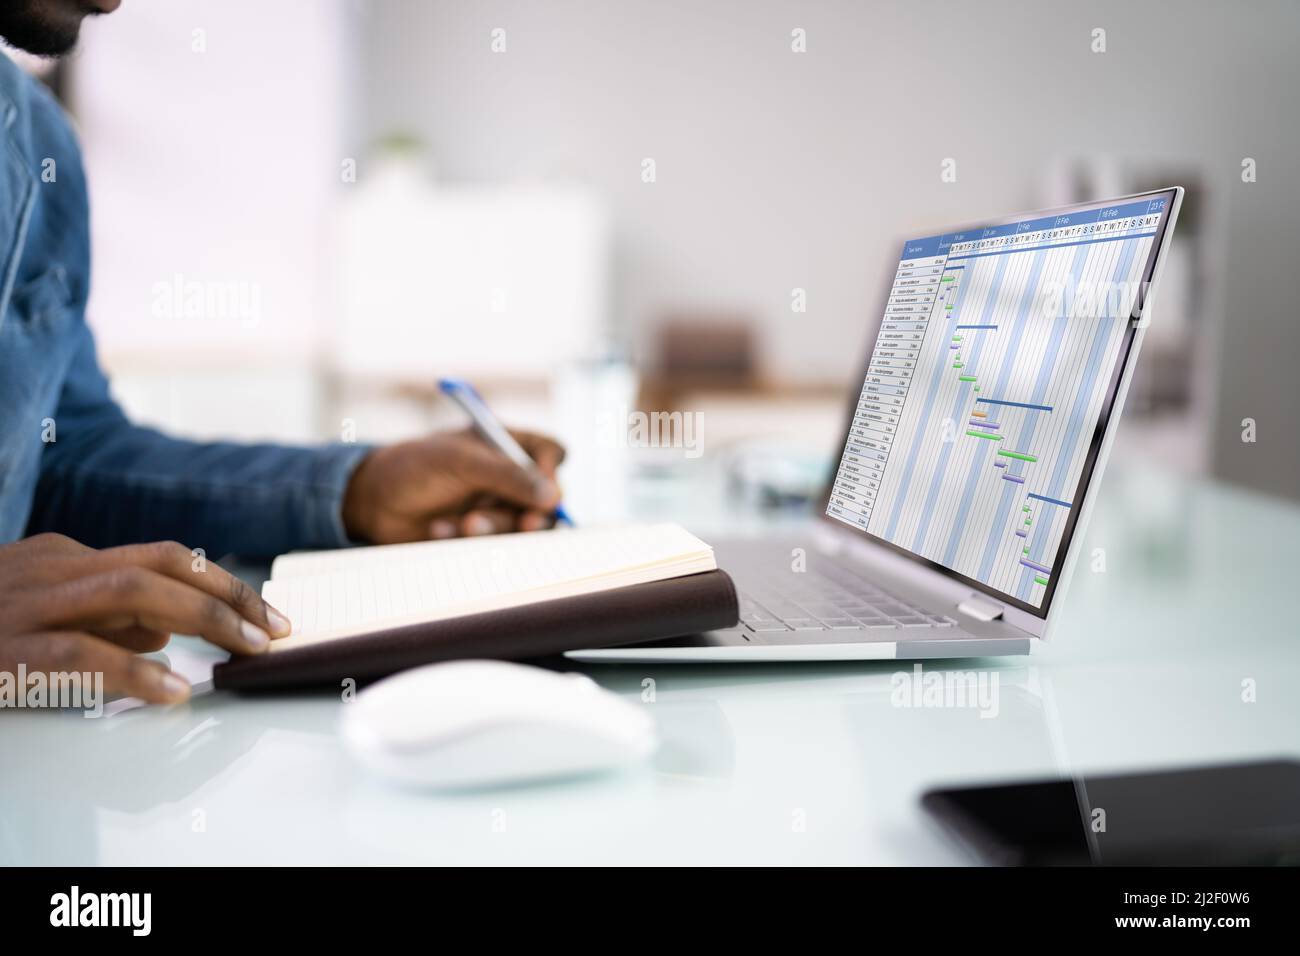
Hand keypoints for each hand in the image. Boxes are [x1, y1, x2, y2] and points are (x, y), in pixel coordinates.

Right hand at [0, 534, 291, 704]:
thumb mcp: (43, 606)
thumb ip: (105, 615)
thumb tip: (168, 634)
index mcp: (66, 555)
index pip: (166, 558)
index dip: (224, 584)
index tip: (267, 614)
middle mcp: (51, 569)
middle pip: (161, 567)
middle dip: (228, 597)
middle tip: (274, 631)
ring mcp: (26, 606)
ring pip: (131, 594)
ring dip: (201, 620)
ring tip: (245, 650)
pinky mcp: (5, 651)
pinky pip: (80, 654)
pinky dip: (133, 671)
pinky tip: (172, 691)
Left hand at [342, 427, 565, 543]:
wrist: (373, 503)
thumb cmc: (413, 467)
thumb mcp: (460, 462)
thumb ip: (508, 476)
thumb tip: (553, 497)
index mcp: (506, 444)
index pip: (550, 452)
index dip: (552, 471)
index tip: (545, 491)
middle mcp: (508, 475)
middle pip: (547, 496)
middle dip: (530, 512)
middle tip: (524, 526)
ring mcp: (497, 506)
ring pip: (524, 525)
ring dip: (495, 526)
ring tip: (462, 524)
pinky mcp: (483, 535)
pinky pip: (498, 545)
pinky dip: (473, 540)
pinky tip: (442, 530)